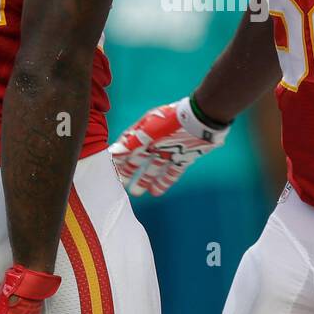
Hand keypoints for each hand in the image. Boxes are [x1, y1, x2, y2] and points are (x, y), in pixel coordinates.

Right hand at [109, 96, 228, 196]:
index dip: (119, 159)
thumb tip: (113, 153)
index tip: (112, 172)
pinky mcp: (183, 158)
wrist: (202, 121)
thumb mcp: (149, 131)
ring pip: (154, 168)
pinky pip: (171, 173)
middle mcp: (156, 142)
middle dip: (130, 172)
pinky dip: (164, 182)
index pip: (128, 148)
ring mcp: (170, 151)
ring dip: (145, 180)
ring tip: (137, 193)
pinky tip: (156, 192)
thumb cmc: (172, 123)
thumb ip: (131, 143)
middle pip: (139, 160)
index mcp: (145, 133)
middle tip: (122, 185)